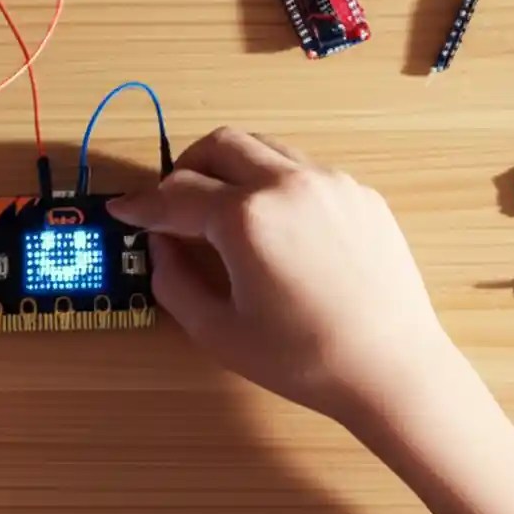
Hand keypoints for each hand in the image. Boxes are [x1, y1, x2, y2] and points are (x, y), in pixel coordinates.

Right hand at [110, 129, 513, 513]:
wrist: (391, 368)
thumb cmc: (302, 359)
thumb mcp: (217, 330)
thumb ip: (173, 279)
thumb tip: (161, 245)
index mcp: (245, 217)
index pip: (175, 195)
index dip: (141, 204)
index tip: (122, 209)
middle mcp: (287, 184)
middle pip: (220, 145)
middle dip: (186, 168)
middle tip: (173, 204)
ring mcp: (329, 182)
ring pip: (264, 148)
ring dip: (232, 169)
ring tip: (224, 211)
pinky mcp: (360, 193)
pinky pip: (302, 170)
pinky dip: (274, 184)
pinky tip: (278, 228)